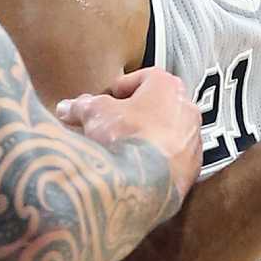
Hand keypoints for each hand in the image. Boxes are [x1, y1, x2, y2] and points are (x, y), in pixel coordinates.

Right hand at [57, 66, 202, 198]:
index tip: (109, 98)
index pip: (145, 77)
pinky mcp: (193, 169)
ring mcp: (194, 141)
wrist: (142, 183)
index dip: (123, 87)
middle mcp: (187, 110)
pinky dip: (159, 161)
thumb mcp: (94, 114)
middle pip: (159, 106)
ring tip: (125, 150)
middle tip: (115, 125)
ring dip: (149, 138)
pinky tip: (139, 170)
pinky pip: (174, 159)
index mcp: (168, 86)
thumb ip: (82, 106)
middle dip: (137, 114)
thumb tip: (66, 108)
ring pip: (169, 133)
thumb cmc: (124, 138)